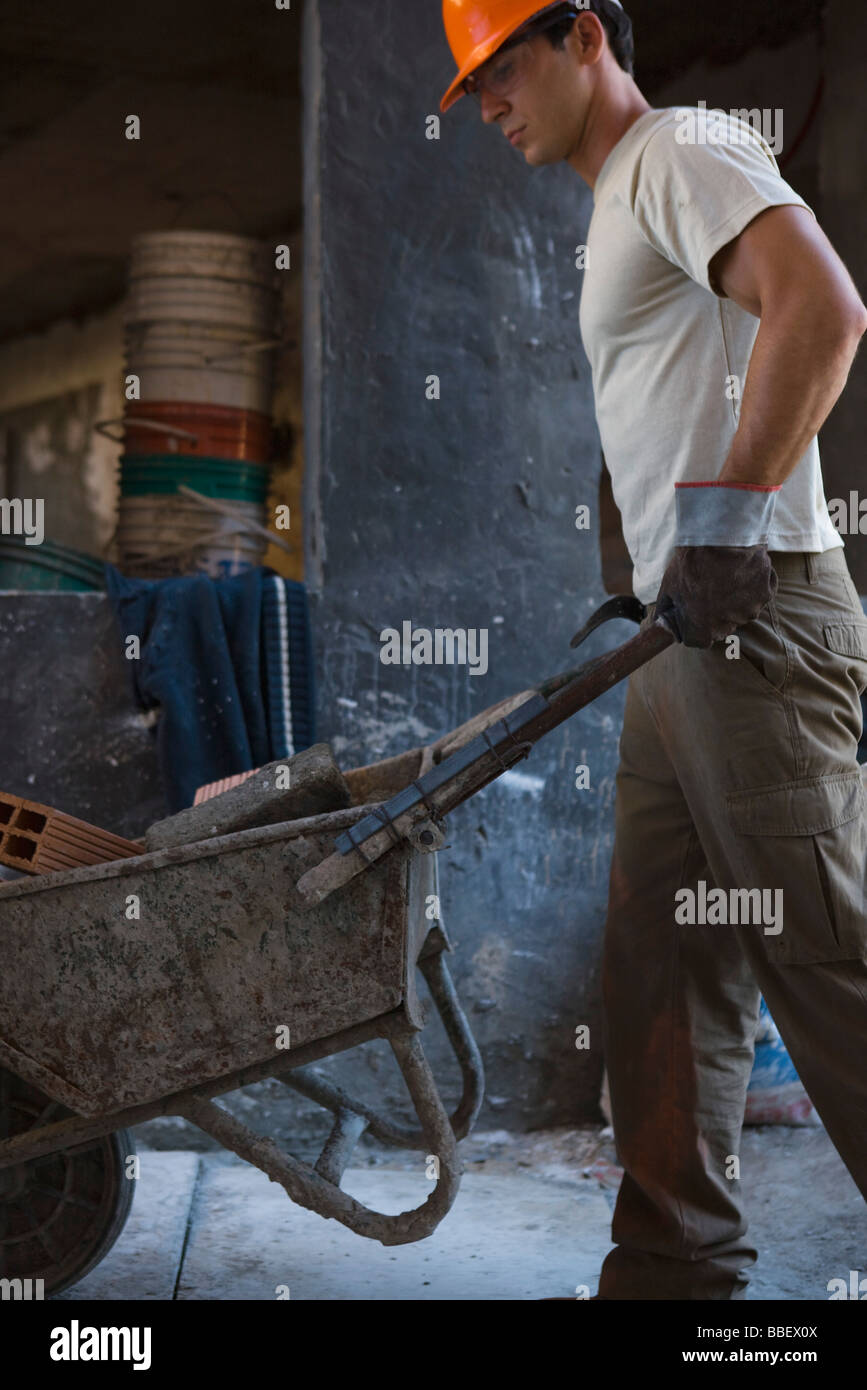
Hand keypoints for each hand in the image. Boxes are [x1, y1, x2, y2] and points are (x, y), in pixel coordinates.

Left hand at [655, 544, 777, 648]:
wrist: (721, 537)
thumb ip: (666, 609)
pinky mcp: (765, 594)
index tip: (691, 613)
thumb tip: (662, 619)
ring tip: (725, 576)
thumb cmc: (692, 562)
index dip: (692, 627)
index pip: (697, 640)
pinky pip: (759, 595)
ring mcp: (749, 611)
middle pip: (719, 627)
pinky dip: (753, 586)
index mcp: (701, 629)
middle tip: (708, 589)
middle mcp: (727, 626)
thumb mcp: (668, 587)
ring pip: (740, 612)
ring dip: (734, 600)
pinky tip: (742, 570)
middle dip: (712, 614)